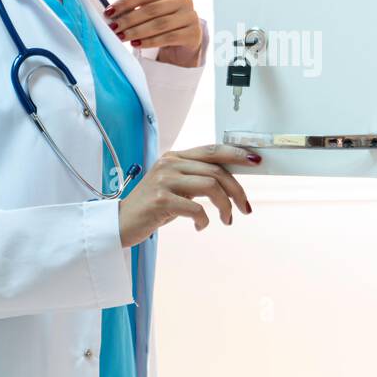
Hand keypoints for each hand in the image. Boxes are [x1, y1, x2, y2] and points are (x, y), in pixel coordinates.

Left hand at [105, 0, 203, 65]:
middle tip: (114, 28)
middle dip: (129, 20)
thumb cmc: (164, 25)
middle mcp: (184, 0)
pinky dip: (150, 42)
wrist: (186, 42)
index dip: (125, 3)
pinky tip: (137, 45)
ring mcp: (191, 16)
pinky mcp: (194, 33)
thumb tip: (111, 14)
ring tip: (122, 37)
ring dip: (137, 31)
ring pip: (159, 24)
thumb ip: (135, 10)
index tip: (109, 13)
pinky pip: (168, 37)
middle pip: (151, 9)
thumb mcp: (152, 14)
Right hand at [117, 144, 261, 247]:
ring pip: (211, 186)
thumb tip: (229, 179)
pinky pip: (196, 208)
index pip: (212, 150)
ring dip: (225, 206)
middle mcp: (169, 164)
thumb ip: (195, 178)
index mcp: (175, 157)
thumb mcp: (174, 186)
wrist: (121, 222)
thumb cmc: (152, 207)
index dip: (236, 153)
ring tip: (226, 220)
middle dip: (237, 190)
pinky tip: (201, 226)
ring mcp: (164, 180)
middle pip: (216, 170)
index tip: (256, 161)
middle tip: (245, 208)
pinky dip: (205, 219)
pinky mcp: (160, 200)